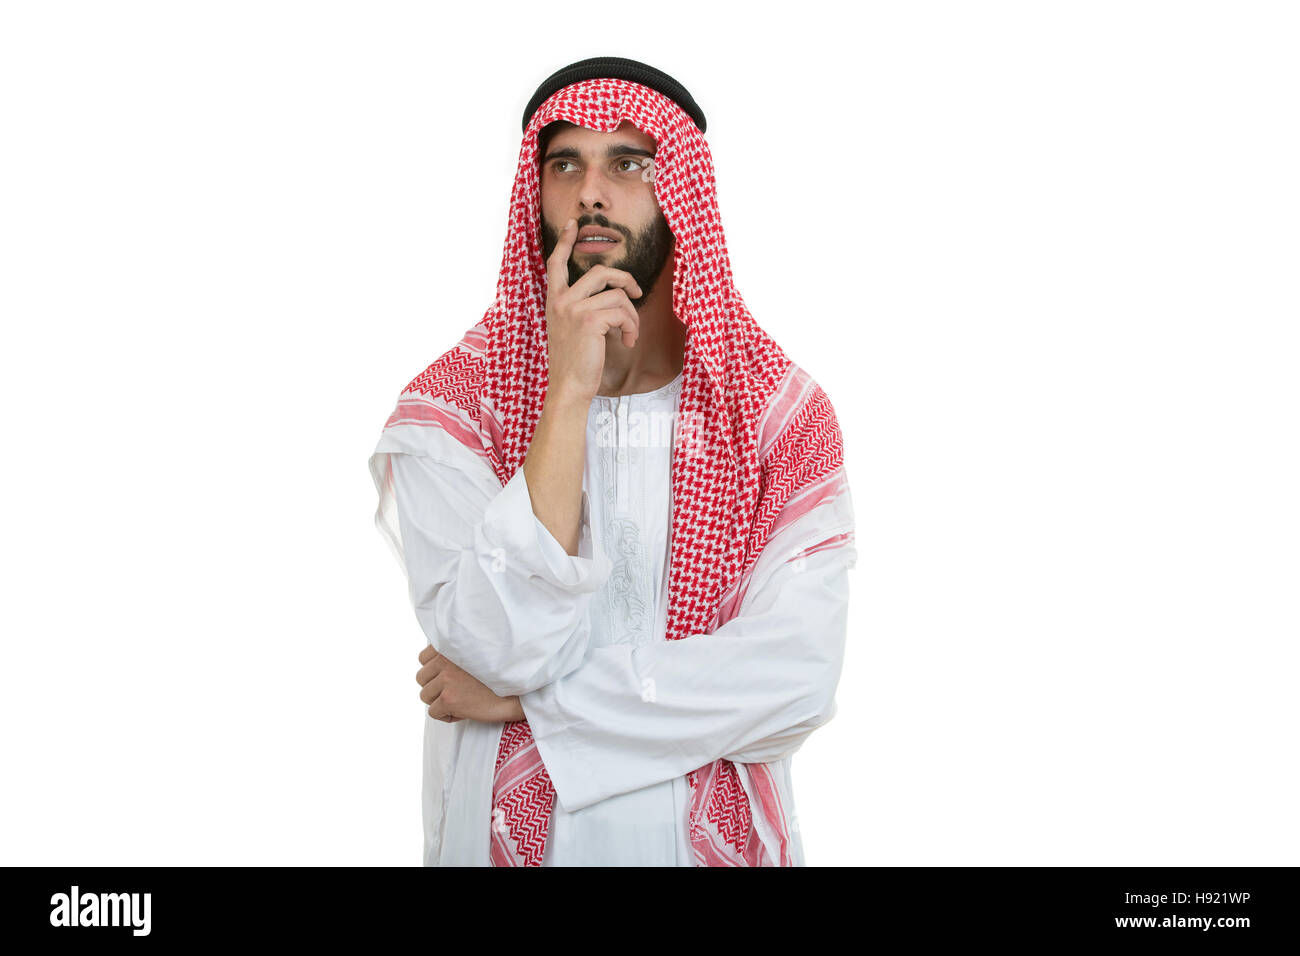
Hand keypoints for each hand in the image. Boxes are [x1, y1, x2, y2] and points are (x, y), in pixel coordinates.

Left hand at [416, 644, 524, 723]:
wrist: (518, 691)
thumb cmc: (501, 674)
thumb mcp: (476, 654)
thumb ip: (455, 654)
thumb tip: (434, 666)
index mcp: (451, 646)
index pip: (423, 658)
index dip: (436, 671)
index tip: (452, 677)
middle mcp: (445, 660)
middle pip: (421, 678)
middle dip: (436, 687)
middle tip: (457, 691)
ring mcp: (446, 680)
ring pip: (425, 695)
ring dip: (440, 701)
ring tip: (461, 701)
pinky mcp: (449, 699)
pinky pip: (433, 712)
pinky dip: (447, 715)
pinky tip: (464, 711)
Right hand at [544, 217, 641, 404]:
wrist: (568, 387)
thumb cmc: (574, 363)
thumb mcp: (570, 329)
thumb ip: (581, 308)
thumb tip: (615, 296)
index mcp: (554, 300)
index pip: (555, 263)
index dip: (564, 241)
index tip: (573, 225)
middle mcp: (560, 300)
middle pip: (601, 272)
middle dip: (626, 279)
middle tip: (637, 292)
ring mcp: (573, 308)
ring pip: (618, 295)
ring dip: (632, 315)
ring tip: (629, 333)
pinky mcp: (589, 320)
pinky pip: (622, 312)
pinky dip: (631, 327)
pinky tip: (628, 342)